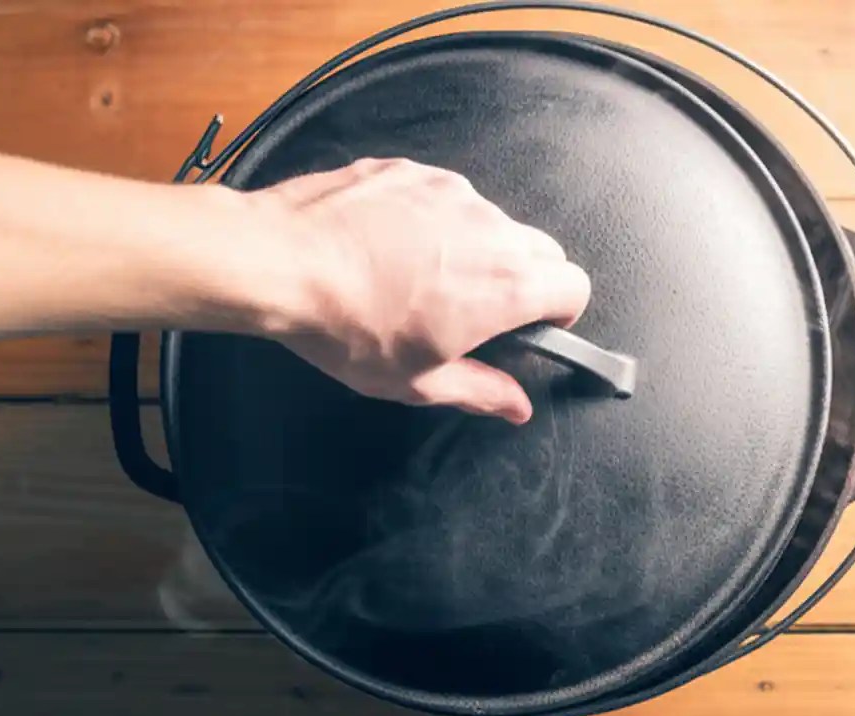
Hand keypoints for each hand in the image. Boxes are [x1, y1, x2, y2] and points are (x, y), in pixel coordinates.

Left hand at [234, 158, 590, 424]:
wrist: (279, 261)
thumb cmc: (346, 328)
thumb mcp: (416, 381)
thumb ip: (481, 390)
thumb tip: (517, 405)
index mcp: (505, 286)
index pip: (575, 286)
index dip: (561, 311)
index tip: (534, 327)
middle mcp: (490, 228)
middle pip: (542, 250)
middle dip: (525, 280)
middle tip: (478, 310)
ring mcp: (451, 192)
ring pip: (492, 221)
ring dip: (476, 247)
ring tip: (420, 276)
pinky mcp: (412, 172)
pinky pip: (444, 197)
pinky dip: (432, 220)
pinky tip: (390, 246)